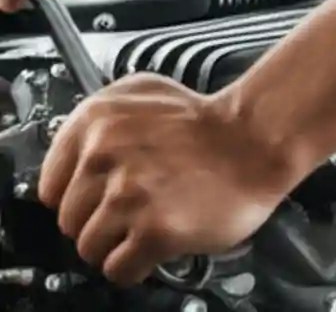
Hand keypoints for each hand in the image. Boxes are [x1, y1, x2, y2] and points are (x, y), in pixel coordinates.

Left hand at [37, 74, 296, 285]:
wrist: (258, 139)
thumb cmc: (209, 123)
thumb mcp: (145, 94)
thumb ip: (102, 121)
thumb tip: (76, 157)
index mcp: (96, 122)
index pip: (50, 188)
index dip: (78, 198)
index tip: (99, 200)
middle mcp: (105, 156)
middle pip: (68, 221)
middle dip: (98, 223)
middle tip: (133, 213)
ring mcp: (128, 195)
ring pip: (89, 248)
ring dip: (116, 247)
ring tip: (145, 229)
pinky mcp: (155, 229)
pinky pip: (118, 269)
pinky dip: (134, 266)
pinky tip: (154, 246)